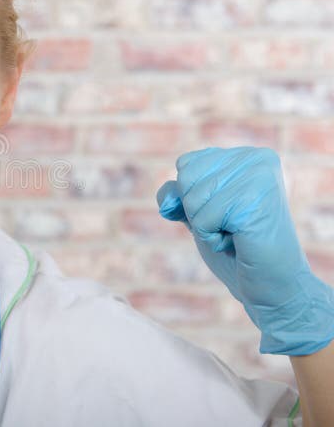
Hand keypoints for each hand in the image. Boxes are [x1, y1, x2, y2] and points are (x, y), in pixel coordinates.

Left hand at [157, 146, 333, 355]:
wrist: (272, 286)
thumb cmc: (237, 248)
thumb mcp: (199, 213)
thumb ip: (178, 194)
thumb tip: (168, 201)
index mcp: (247, 154)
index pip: (186, 164)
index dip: (191, 197)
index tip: (225, 213)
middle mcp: (256, 158)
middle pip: (186, 178)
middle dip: (197, 212)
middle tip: (232, 227)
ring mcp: (258, 176)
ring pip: (192, 199)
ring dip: (206, 227)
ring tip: (238, 234)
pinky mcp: (254, 200)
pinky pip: (203, 219)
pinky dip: (213, 238)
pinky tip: (241, 243)